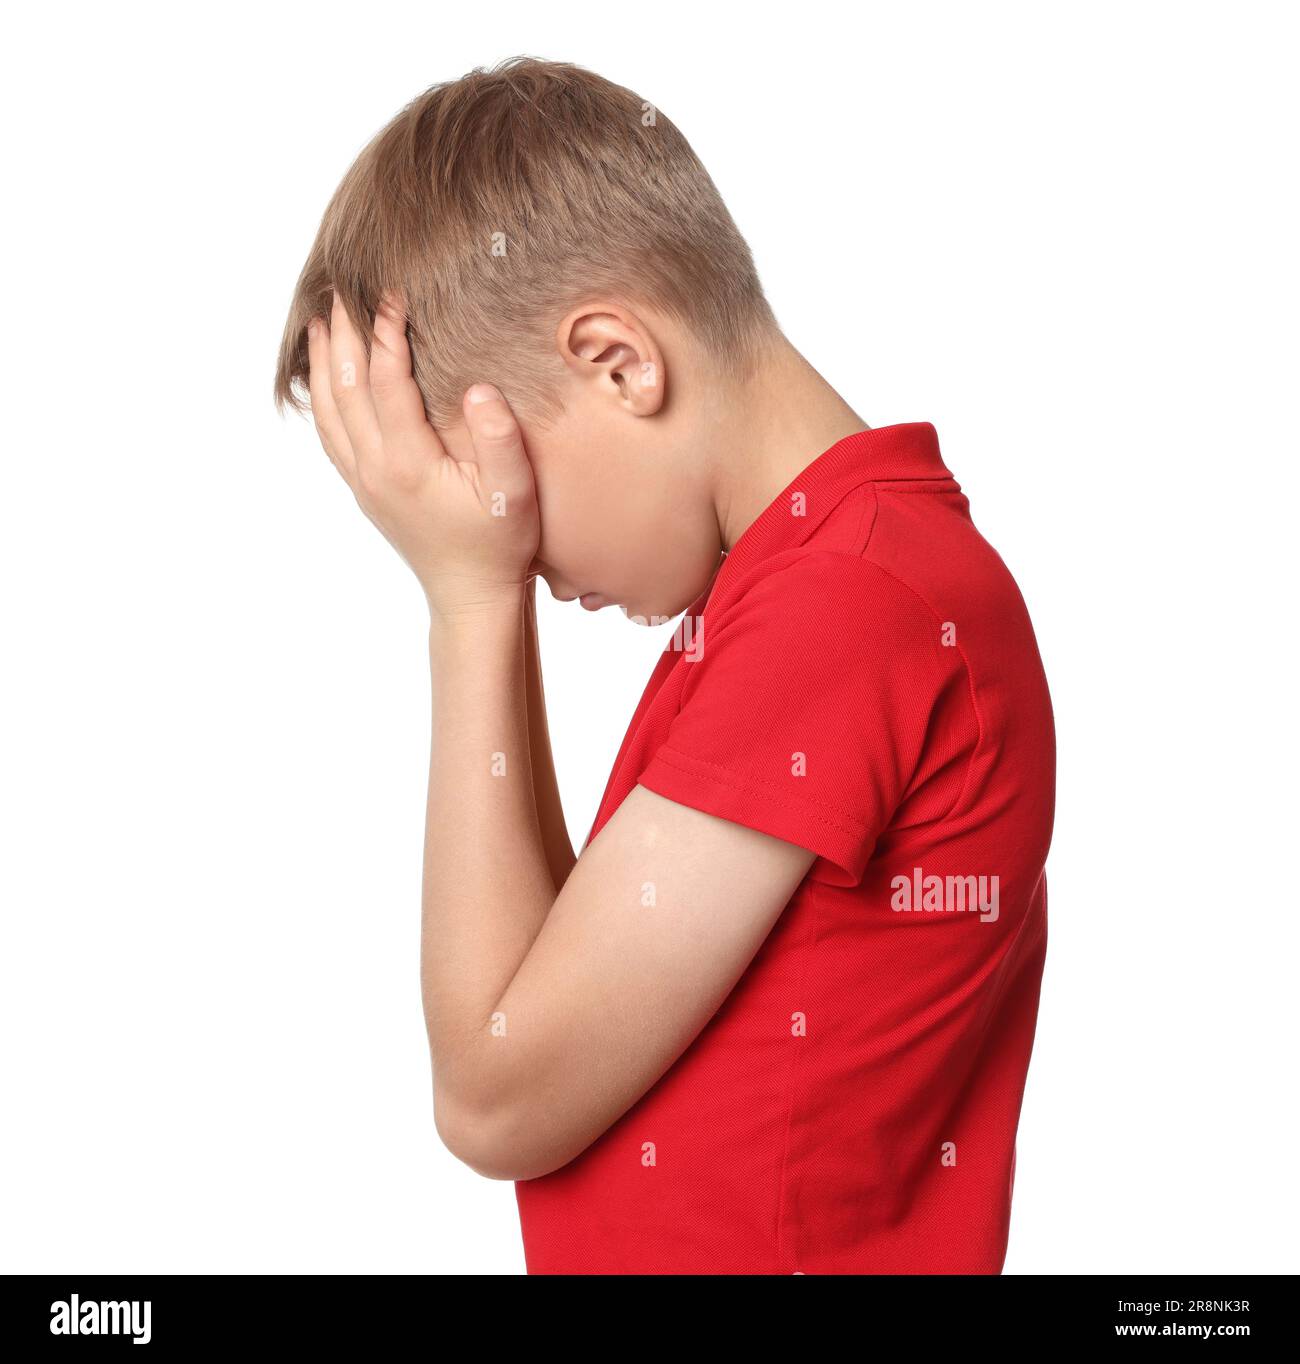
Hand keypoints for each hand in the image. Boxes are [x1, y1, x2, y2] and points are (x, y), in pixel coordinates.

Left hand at [306, 291, 538, 616]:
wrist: (471, 595)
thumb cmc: (499, 545)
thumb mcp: (516, 494)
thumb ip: (499, 440)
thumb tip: (477, 389)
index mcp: (409, 464)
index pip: (387, 384)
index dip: (386, 335)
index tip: (390, 294)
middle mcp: (375, 470)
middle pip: (346, 388)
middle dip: (343, 334)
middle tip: (341, 287)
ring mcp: (364, 481)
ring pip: (329, 410)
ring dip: (323, 362)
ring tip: (320, 319)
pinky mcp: (364, 489)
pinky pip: (331, 434)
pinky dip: (321, 398)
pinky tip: (322, 377)